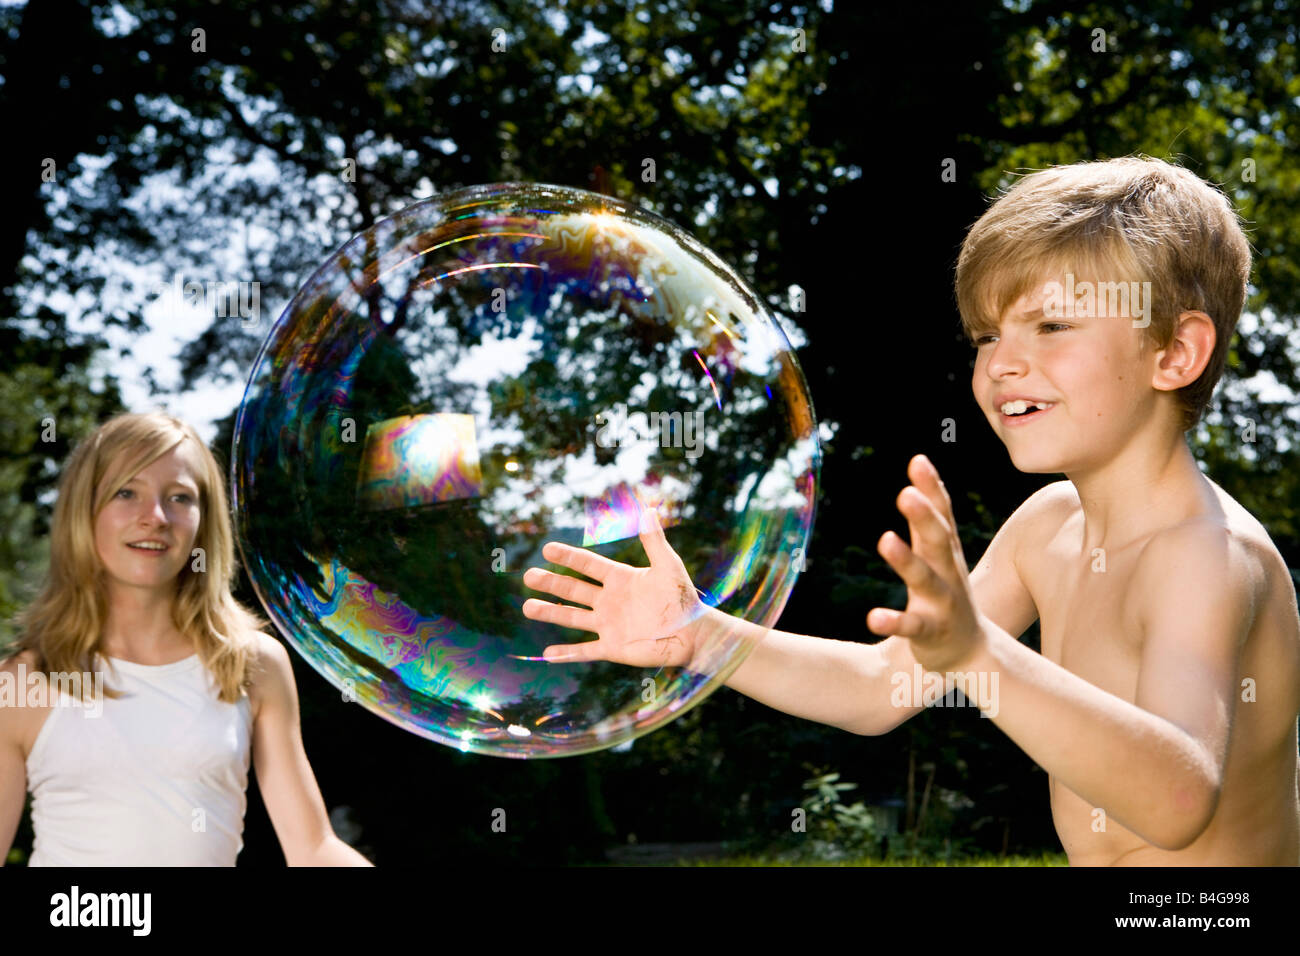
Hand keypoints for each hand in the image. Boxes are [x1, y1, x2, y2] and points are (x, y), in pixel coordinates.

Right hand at [521, 511, 706, 666]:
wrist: (693, 634)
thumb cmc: (683, 598)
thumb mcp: (668, 566)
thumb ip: (654, 541)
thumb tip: (648, 509)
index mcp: (619, 579)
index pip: (588, 565)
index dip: (568, 557)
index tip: (548, 549)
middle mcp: (609, 600)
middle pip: (573, 590)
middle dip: (551, 583)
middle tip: (528, 576)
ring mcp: (608, 625)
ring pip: (572, 617)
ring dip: (550, 613)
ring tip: (527, 607)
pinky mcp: (612, 648)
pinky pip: (585, 651)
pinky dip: (567, 653)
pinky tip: (547, 653)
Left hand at [866, 454, 987, 672]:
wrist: (972, 652)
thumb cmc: (948, 591)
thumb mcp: (940, 552)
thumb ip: (927, 513)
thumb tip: (919, 460)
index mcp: (945, 552)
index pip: (941, 515)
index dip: (931, 489)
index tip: (917, 461)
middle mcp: (948, 573)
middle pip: (938, 541)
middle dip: (925, 517)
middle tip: (906, 493)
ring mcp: (941, 603)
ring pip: (925, 579)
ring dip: (906, 560)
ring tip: (885, 539)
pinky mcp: (930, 632)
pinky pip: (911, 627)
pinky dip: (894, 622)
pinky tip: (873, 617)